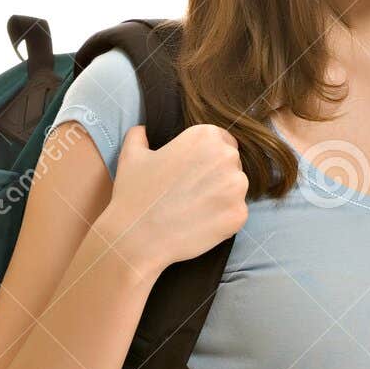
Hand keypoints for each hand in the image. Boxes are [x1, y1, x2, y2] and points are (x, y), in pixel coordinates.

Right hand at [103, 121, 249, 275]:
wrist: (138, 238)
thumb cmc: (135, 194)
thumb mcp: (131, 155)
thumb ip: (140, 135)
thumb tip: (144, 130)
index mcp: (205, 136)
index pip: (221, 140)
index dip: (207, 156)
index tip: (194, 170)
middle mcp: (226, 157)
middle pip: (231, 163)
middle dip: (217, 175)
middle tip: (192, 191)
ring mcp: (236, 187)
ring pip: (236, 188)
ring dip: (221, 196)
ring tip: (194, 207)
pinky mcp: (239, 214)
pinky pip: (236, 212)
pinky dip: (222, 218)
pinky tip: (200, 222)